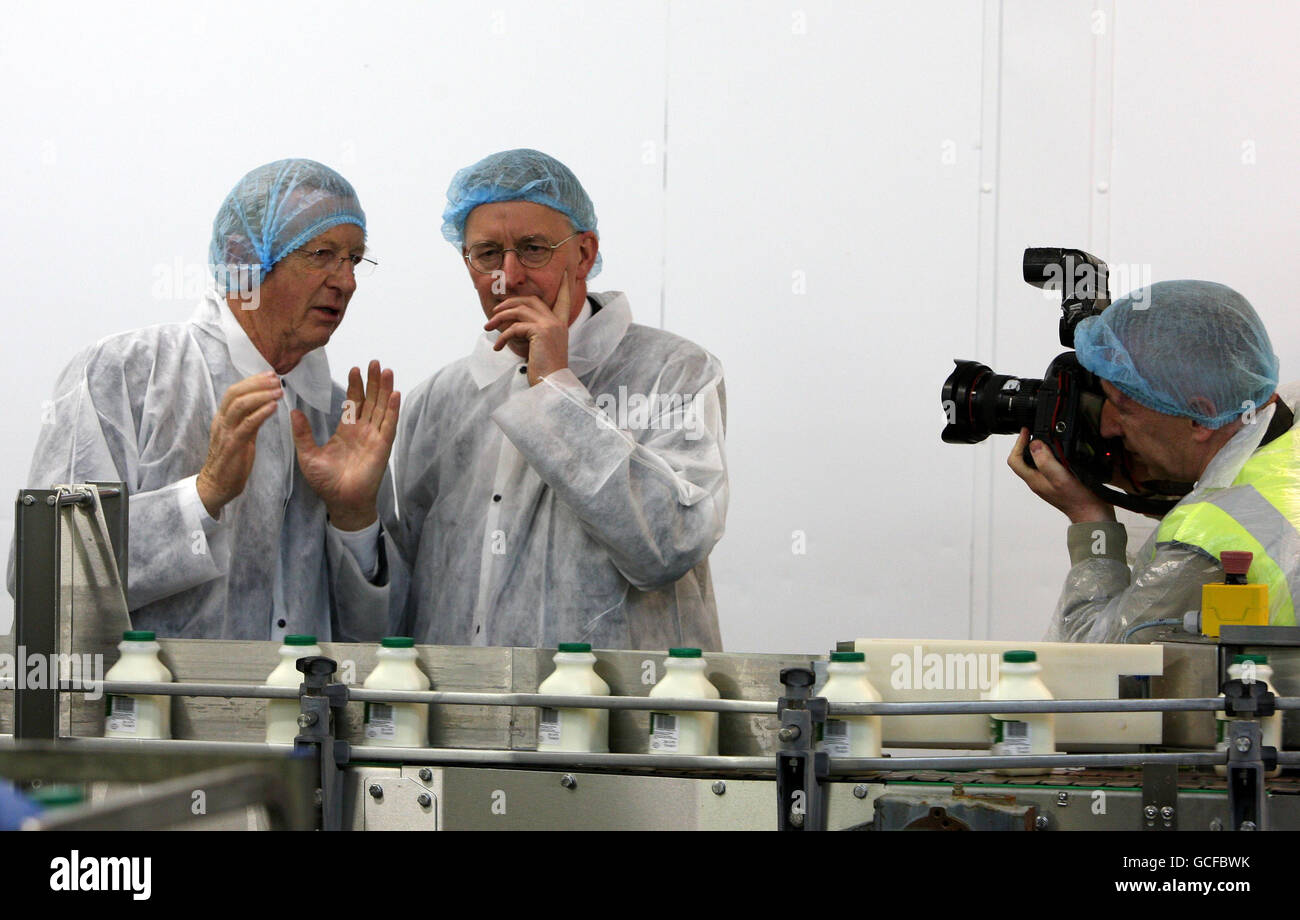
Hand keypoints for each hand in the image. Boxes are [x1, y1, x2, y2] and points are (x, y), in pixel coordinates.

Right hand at [197, 372, 282, 517]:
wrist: (217, 485)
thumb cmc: (231, 461)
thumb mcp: (241, 435)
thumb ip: (249, 419)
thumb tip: (263, 404)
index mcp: (222, 418)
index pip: (234, 391)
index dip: (252, 381)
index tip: (269, 375)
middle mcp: (222, 422)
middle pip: (235, 394)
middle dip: (257, 384)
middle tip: (276, 379)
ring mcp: (226, 433)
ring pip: (240, 406)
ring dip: (261, 396)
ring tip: (278, 392)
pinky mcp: (233, 446)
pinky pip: (247, 425)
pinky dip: (261, 413)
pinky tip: (273, 408)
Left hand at [292, 360, 399, 529]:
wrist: (340, 501)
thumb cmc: (326, 482)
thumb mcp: (307, 454)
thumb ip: (302, 433)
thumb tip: (293, 411)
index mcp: (346, 431)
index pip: (354, 403)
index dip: (356, 386)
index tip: (355, 369)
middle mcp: (362, 431)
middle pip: (370, 400)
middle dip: (373, 381)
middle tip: (375, 362)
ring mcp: (374, 437)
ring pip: (381, 408)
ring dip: (385, 389)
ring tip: (386, 370)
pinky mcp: (382, 446)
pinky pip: (389, 424)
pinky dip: (393, 409)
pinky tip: (395, 394)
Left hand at [484, 270, 571, 385]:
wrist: (552, 385)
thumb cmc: (544, 371)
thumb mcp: (541, 348)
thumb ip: (534, 334)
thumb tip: (514, 326)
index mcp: (560, 325)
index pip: (563, 300)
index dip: (565, 286)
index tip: (566, 273)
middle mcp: (557, 322)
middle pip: (531, 299)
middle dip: (510, 302)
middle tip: (495, 312)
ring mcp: (550, 325)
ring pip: (519, 310)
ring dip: (500, 317)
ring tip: (488, 327)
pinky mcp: (541, 332)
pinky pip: (515, 327)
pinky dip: (502, 336)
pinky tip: (497, 347)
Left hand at [1008, 428, 1115, 523]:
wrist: (1093, 515)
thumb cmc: (1079, 501)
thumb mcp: (1061, 478)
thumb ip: (1046, 462)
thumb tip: (1034, 445)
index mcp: (1034, 480)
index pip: (1014, 460)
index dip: (1018, 443)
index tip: (1027, 431)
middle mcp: (1038, 481)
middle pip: (1023, 460)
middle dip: (1027, 444)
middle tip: (1035, 431)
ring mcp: (1048, 482)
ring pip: (1036, 463)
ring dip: (1039, 449)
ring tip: (1047, 437)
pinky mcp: (1058, 483)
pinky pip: (1049, 466)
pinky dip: (1051, 455)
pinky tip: (1061, 451)